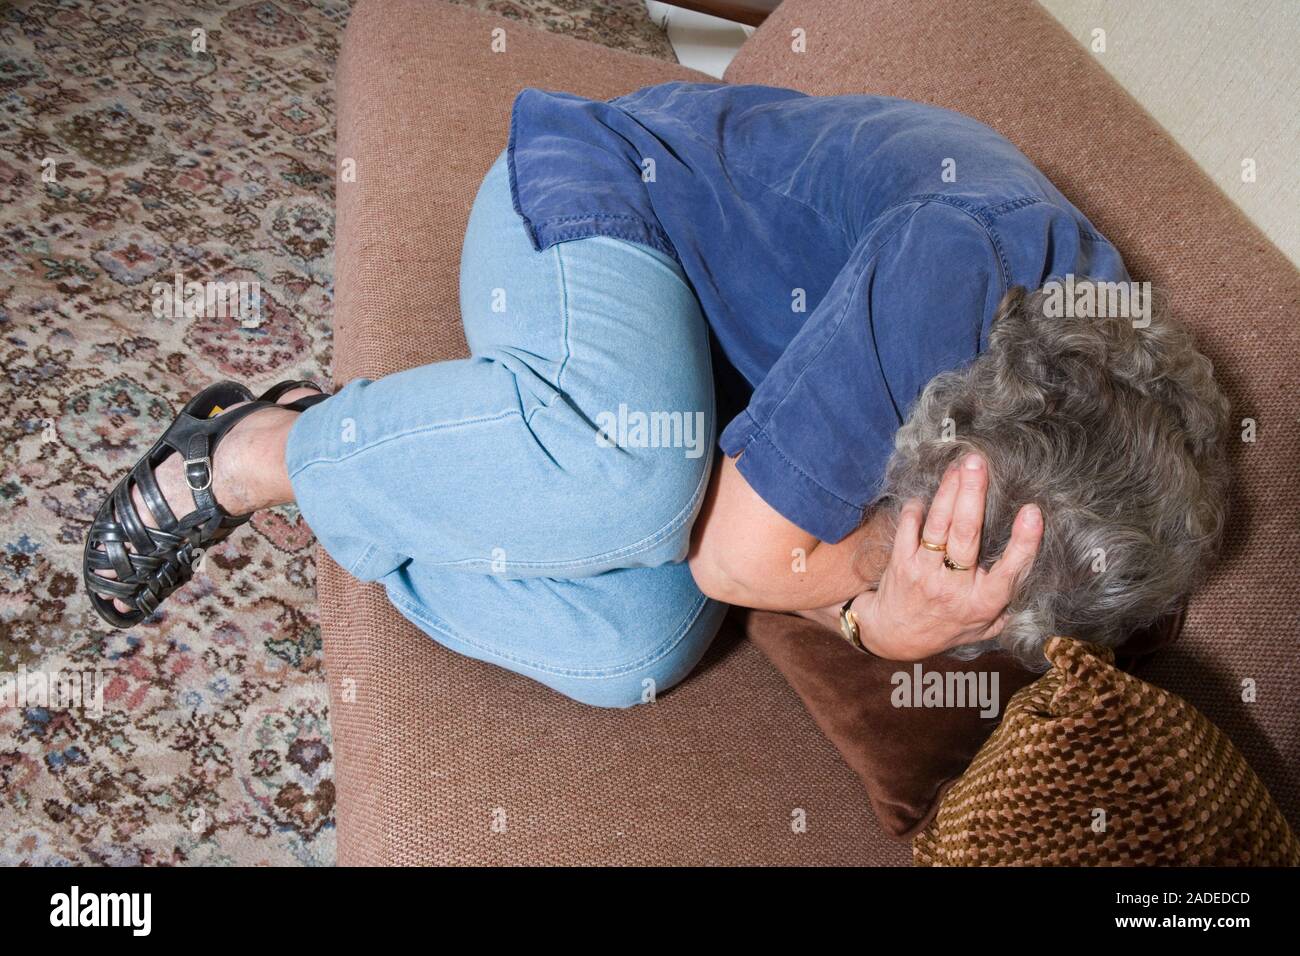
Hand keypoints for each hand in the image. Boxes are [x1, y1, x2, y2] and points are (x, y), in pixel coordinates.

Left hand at [848, 453, 1041, 659]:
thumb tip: (1044, 577)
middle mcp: (954, 588)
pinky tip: (925, 493)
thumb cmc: (947, 625)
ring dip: (948, 492)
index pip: (1009, 572)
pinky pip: (908, 528)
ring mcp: (925, 574)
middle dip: (972, 495)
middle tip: (979, 464)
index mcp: (983, 602)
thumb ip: (1009, 604)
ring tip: (959, 466)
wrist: (895, 636)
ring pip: (938, 527)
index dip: (1023, 542)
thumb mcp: (985, 627)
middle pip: (966, 536)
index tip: (1032, 512)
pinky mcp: (901, 564)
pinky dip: (916, 508)